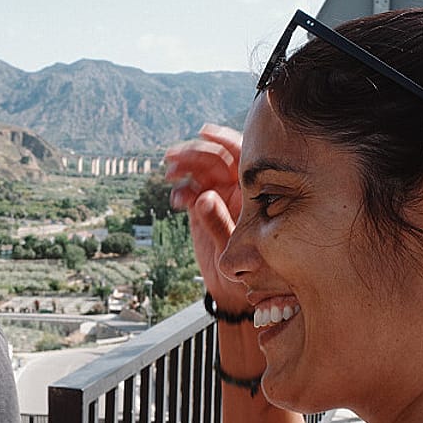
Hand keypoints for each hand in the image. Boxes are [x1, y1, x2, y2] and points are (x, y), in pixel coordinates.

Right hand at [165, 124, 247, 312]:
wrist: (237, 291)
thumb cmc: (250, 271)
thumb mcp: (237, 249)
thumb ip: (220, 222)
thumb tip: (203, 198)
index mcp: (252, 190)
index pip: (240, 156)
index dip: (223, 139)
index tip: (205, 132)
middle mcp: (236, 189)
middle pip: (215, 159)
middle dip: (194, 153)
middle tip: (173, 157)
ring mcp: (218, 197)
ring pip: (200, 171)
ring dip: (183, 167)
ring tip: (169, 173)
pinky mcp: (202, 208)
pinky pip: (190, 190)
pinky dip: (181, 189)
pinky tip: (176, 199)